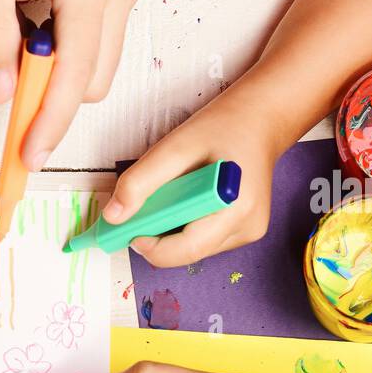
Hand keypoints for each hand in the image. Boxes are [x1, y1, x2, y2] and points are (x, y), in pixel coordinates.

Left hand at [0, 0, 139, 169]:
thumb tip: (1, 95)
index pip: (75, 75)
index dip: (51, 121)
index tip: (30, 154)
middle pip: (92, 81)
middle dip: (51, 102)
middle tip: (8, 107)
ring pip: (96, 69)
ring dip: (56, 80)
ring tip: (16, 60)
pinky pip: (95, 47)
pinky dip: (64, 60)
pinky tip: (34, 43)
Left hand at [105, 82, 282, 266]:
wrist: (258, 120)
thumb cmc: (221, 128)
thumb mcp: (175, 147)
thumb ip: (140, 181)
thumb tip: (113, 217)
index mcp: (237, 208)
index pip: (186, 249)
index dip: (151, 246)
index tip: (129, 228)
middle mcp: (248, 228)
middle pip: (187, 252)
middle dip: (158, 236)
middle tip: (146, 205)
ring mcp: (248, 232)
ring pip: (192, 249)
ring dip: (171, 230)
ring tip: (173, 194)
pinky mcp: (244, 232)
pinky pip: (202, 241)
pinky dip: (185, 226)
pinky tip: (187, 200)